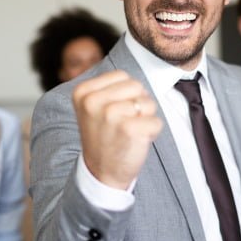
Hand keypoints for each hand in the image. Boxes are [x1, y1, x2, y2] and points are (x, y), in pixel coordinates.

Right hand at [73, 70, 162, 188]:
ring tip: (128, 134)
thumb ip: (109, 87)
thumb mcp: (95, 107)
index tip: (113, 114)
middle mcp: (93, 102)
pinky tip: (136, 143)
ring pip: (148, 103)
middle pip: (137, 86)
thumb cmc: (103, 137)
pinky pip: (157, 121)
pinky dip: (152, 133)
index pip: (122, 76)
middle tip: (123, 125)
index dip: (126, 95)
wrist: (101, 174)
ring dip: (145, 119)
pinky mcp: (130, 130)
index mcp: (83, 92)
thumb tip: (135, 67)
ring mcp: (111, 115)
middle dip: (138, 104)